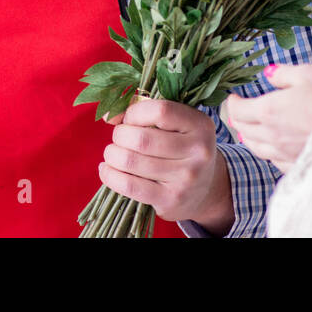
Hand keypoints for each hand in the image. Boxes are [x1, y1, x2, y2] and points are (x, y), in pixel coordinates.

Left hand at [98, 97, 230, 229]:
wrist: (204, 190)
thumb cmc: (182, 148)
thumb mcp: (176, 125)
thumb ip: (145, 112)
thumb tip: (110, 115)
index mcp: (201, 125)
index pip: (160, 111)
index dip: (135, 113)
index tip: (129, 119)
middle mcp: (198, 152)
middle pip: (142, 139)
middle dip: (120, 135)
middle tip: (119, 138)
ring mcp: (185, 179)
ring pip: (131, 161)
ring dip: (112, 155)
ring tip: (113, 153)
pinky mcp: (170, 200)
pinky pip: (129, 185)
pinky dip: (110, 175)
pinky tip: (107, 169)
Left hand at [222, 64, 311, 172]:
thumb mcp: (307, 73)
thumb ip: (282, 74)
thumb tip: (267, 74)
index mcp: (268, 111)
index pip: (237, 111)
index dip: (231, 103)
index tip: (233, 97)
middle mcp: (272, 136)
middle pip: (242, 130)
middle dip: (237, 119)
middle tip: (239, 111)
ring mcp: (284, 154)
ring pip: (256, 148)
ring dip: (249, 137)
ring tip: (249, 130)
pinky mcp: (298, 165)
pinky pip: (274, 160)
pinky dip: (268, 152)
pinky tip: (273, 147)